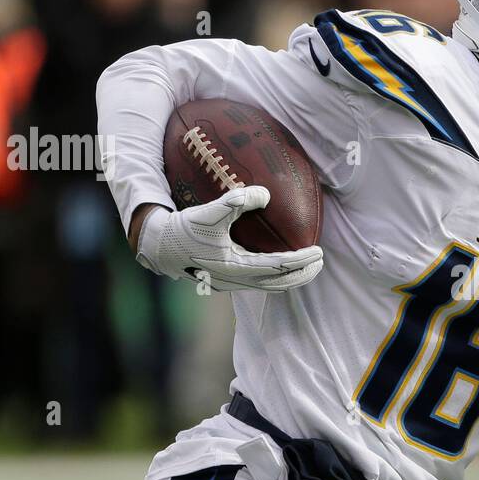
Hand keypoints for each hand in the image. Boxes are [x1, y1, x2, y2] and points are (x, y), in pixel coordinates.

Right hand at [136, 186, 322, 292]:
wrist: (158, 247)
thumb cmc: (184, 229)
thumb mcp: (210, 212)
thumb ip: (236, 201)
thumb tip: (266, 194)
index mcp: (235, 267)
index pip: (278, 267)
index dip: (301, 261)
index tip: (318, 252)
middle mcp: (235, 280)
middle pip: (279, 283)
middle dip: (302, 274)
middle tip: (320, 261)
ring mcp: (230, 284)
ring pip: (269, 286)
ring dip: (290, 277)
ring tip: (306, 265)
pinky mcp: (225, 281)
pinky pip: (258, 282)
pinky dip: (274, 276)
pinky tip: (280, 264)